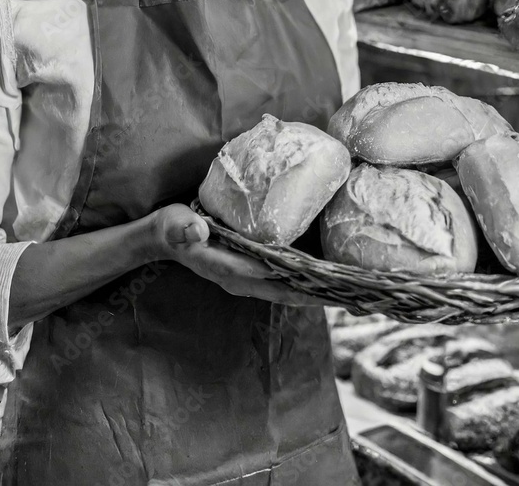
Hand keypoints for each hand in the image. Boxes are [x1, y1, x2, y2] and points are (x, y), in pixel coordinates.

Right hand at [149, 203, 333, 307]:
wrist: (167, 239)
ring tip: (348, 291)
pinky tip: (326, 279)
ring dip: (316, 293)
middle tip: (352, 294)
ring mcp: (247, 280)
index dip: (296, 279)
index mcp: (227, 269)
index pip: (268, 276)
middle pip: (286, 292)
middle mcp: (242, 281)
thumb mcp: (174, 225)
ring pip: (288, 292)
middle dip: (317, 294)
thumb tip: (198, 231)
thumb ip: (183, 228)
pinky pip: (283, 283)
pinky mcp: (251, 273)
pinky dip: (305, 284)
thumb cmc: (173, 229)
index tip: (325, 281)